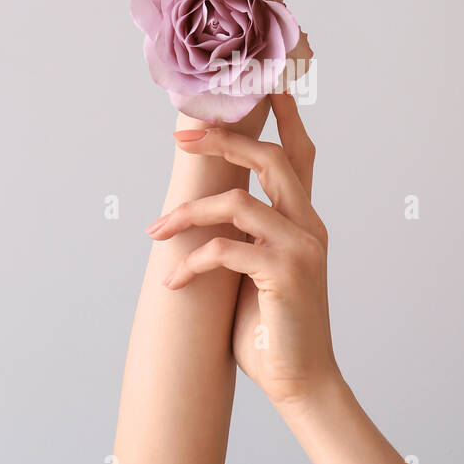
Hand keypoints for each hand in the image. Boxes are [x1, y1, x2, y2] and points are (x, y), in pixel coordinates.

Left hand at [148, 93, 338, 409]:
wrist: (300, 381)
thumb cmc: (271, 328)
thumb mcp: (254, 271)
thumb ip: (243, 236)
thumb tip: (204, 210)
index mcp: (304, 220)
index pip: (298, 153)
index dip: (282, 113)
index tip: (258, 81)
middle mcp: (309, 225)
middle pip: (270, 158)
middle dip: (222, 140)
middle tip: (179, 136)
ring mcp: (302, 248)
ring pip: (239, 202)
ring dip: (187, 213)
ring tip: (154, 231)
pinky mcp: (286, 274)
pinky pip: (227, 249)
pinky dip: (192, 260)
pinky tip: (173, 281)